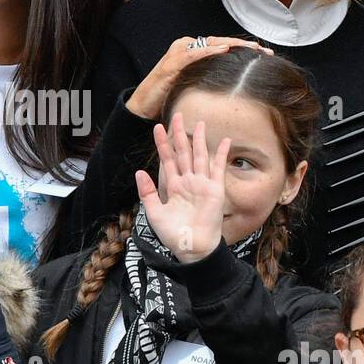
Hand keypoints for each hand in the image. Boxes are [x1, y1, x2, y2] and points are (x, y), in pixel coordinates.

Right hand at [126, 37, 270, 119]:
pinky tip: (223, 49)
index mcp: (192, 52)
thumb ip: (208, 80)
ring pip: (209, 44)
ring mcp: (178, 53)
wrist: (142, 108)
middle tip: (265, 50)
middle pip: (219, 42)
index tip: (263, 54)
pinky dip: (208, 51)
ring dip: (232, 45)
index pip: (221, 46)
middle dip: (243, 45)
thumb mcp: (193, 87)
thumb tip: (233, 83)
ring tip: (250, 47)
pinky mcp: (171, 63)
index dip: (242, 48)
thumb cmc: (167, 98)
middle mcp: (185, 47)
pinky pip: (193, 54)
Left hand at [135, 112, 229, 263]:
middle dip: (179, 135)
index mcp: (173, 186)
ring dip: (198, 139)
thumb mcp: (154, 213)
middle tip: (177, 116)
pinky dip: (220, 154)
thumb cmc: (173, 234)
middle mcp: (188, 182)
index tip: (158, 128)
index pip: (167, 159)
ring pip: (199, 156)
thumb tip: (139, 172)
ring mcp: (202, 184)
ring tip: (197, 123)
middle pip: (183, 152)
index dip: (162, 144)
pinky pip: (218, 168)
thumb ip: (147, 192)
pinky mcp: (215, 189)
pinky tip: (223, 140)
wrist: (192, 248)